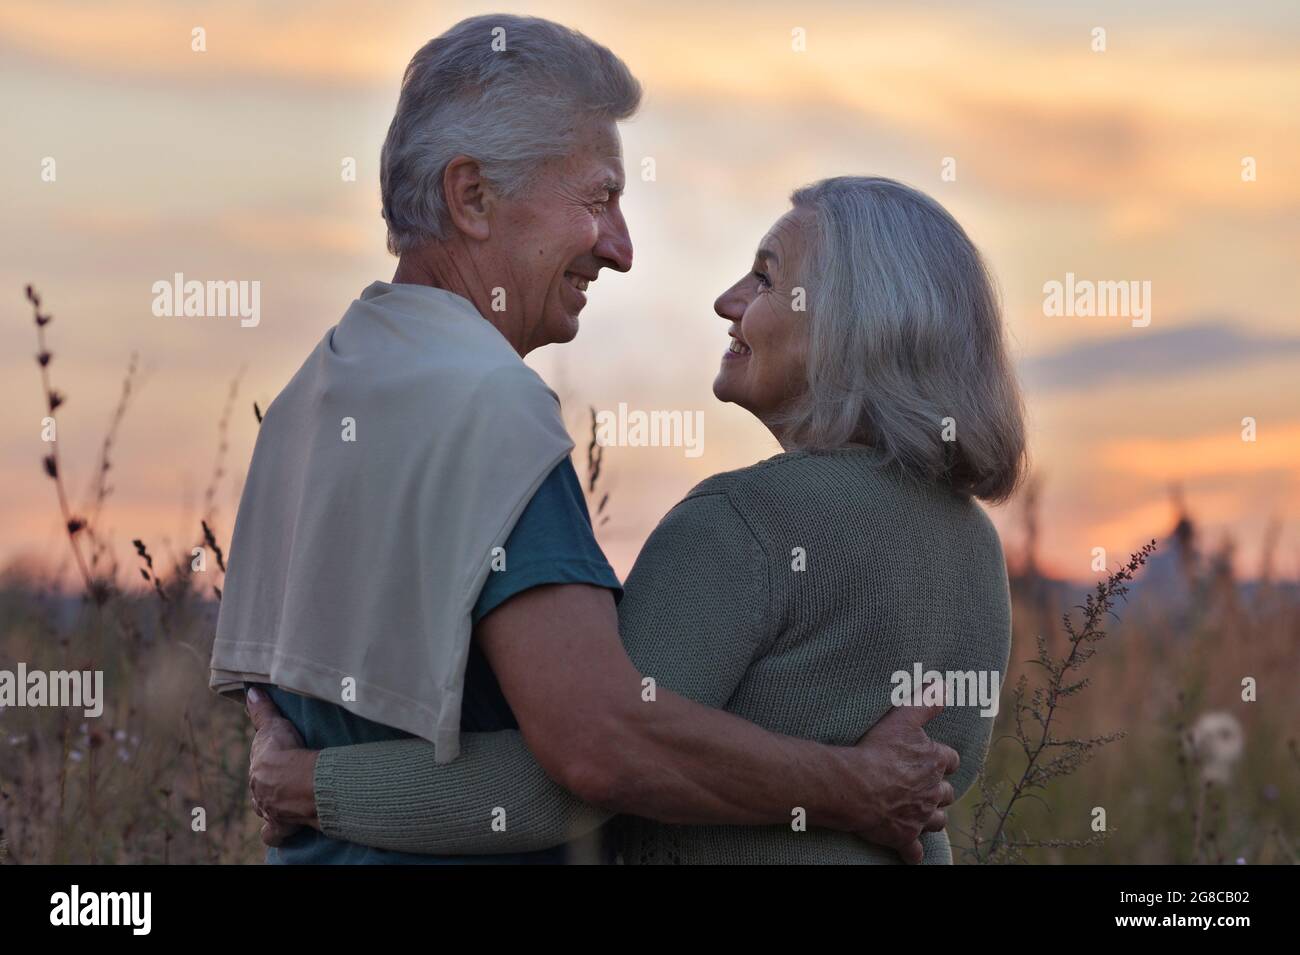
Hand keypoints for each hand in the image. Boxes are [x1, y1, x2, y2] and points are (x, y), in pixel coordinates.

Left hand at [245, 686, 320, 845]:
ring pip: (266, 808)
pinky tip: (282, 830)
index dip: (269, 762)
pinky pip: (274, 834)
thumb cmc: (285, 751)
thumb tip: (250, 691)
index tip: (279, 758)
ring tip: (286, 800)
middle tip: (285, 779)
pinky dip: (276, 833)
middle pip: (261, 789)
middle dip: (269, 785)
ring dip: (273, 805)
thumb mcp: (273, 725)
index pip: (259, 768)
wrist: (295, 781)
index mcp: (256, 771)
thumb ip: (262, 711)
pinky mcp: (281, 826)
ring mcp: (269, 810)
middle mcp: (258, 793)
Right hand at [844, 703, 958, 863]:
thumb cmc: (878, 750)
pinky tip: (910, 853)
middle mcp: (931, 791)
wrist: (857, 786)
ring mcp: (919, 816)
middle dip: (940, 790)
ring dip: (933, 818)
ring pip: (937, 821)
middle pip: (946, 793)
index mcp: (933, 762)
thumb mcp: (903, 718)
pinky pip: (914, 850)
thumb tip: (943, 686)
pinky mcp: (904, 836)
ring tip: (925, 815)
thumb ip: (925, 702)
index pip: (950, 760)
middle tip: (928, 787)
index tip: (936, 758)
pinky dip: (913, 852)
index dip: (943, 758)